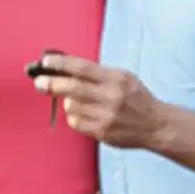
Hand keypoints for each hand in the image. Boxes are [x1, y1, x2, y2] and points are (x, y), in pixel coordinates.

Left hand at [33, 54, 170, 149]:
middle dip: (51, 84)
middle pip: (72, 88)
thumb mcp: (123, 77)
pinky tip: (84, 114)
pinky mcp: (103, 132)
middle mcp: (111, 96)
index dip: (60, 64)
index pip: (81, 68)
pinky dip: (74, 117)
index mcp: (115, 78)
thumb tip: (65, 68)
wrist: (156, 125)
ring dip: (67, 102)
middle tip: (38, 82)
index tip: (45, 61)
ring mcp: (106, 116)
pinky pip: (75, 123)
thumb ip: (97, 73)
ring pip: (71, 106)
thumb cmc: (136, 98)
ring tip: (75, 101)